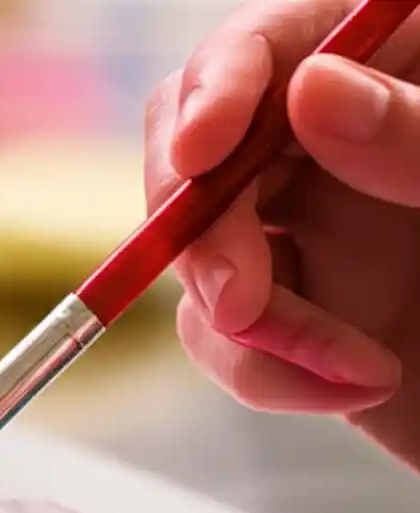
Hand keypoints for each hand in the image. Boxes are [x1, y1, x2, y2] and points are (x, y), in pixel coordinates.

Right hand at [146, 0, 419, 466]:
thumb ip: (419, 134)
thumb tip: (311, 92)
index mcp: (394, 70)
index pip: (268, 45)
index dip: (216, 87)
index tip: (200, 150)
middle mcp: (333, 145)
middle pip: (197, 156)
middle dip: (199, 231)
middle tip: (235, 299)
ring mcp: (311, 232)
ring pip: (198, 257)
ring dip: (242, 325)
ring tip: (346, 370)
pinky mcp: (300, 316)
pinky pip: (226, 338)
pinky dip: (267, 373)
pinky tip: (352, 386)